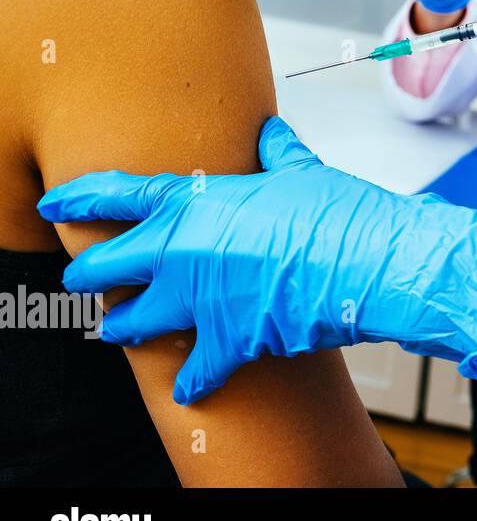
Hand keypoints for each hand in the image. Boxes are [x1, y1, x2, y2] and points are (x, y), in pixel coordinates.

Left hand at [39, 117, 476, 404]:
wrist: (374, 261)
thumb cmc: (343, 213)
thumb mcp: (304, 171)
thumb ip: (278, 153)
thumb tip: (270, 133)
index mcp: (198, 201)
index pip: (120, 195)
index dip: (81, 198)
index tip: (59, 202)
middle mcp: (185, 250)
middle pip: (107, 265)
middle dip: (90, 274)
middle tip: (86, 279)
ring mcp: (201, 299)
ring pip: (133, 323)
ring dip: (124, 328)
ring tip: (121, 331)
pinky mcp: (228, 339)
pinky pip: (195, 369)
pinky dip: (191, 381)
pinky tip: (185, 388)